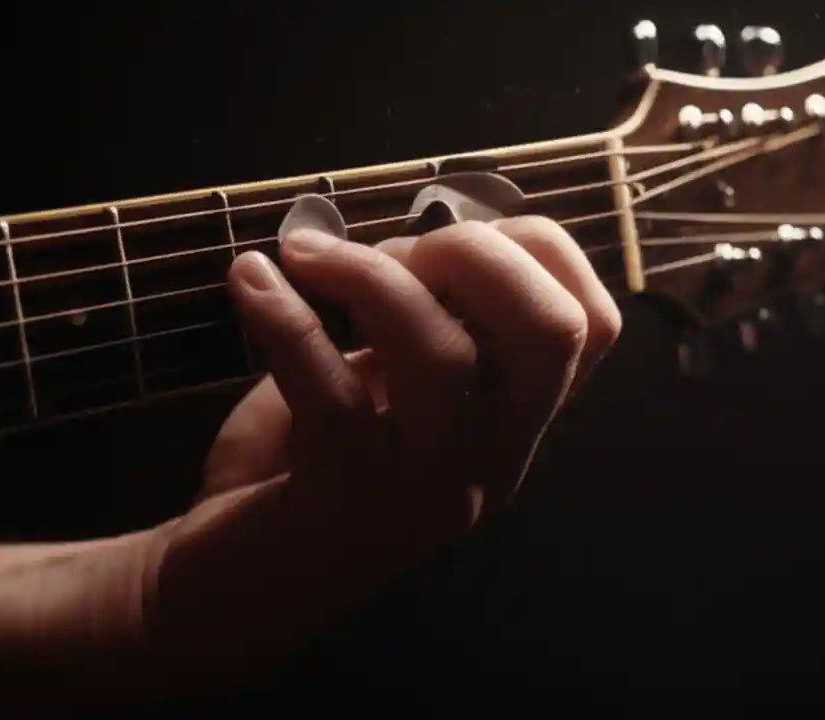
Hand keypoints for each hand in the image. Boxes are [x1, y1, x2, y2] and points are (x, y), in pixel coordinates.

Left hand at [134, 216, 620, 694]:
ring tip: (303, 256)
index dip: (530, 249)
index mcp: (512, 424)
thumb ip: (421, 322)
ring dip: (368, 276)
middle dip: (477, 254)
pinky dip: (286, 318)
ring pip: (444, 356)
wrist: (231, 589)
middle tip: (390, 250)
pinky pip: (330, 390)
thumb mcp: (384, 386)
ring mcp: (427, 489)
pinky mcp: (347, 503)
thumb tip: (416, 232)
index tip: (442, 243)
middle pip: (552, 331)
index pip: (593, 324)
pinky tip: (251, 279)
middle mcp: (493, 460)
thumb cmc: (307, 467)